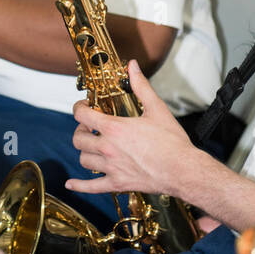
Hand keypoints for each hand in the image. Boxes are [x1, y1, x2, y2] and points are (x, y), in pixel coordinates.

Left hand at [68, 59, 198, 197]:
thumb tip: (132, 66)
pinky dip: (79, 186)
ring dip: (85, 152)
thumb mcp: (157, 108)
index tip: (84, 107)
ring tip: (92, 147)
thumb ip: (141, 86)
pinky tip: (71, 184)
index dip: (79, 108)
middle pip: (78, 139)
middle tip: (89, 128)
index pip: (82, 116)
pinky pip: (91, 187)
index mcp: (114, 129)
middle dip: (81, 131)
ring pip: (84, 160)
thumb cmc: (172, 142)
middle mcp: (108, 148)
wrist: (183, 170)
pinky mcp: (118, 184)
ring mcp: (111, 168)